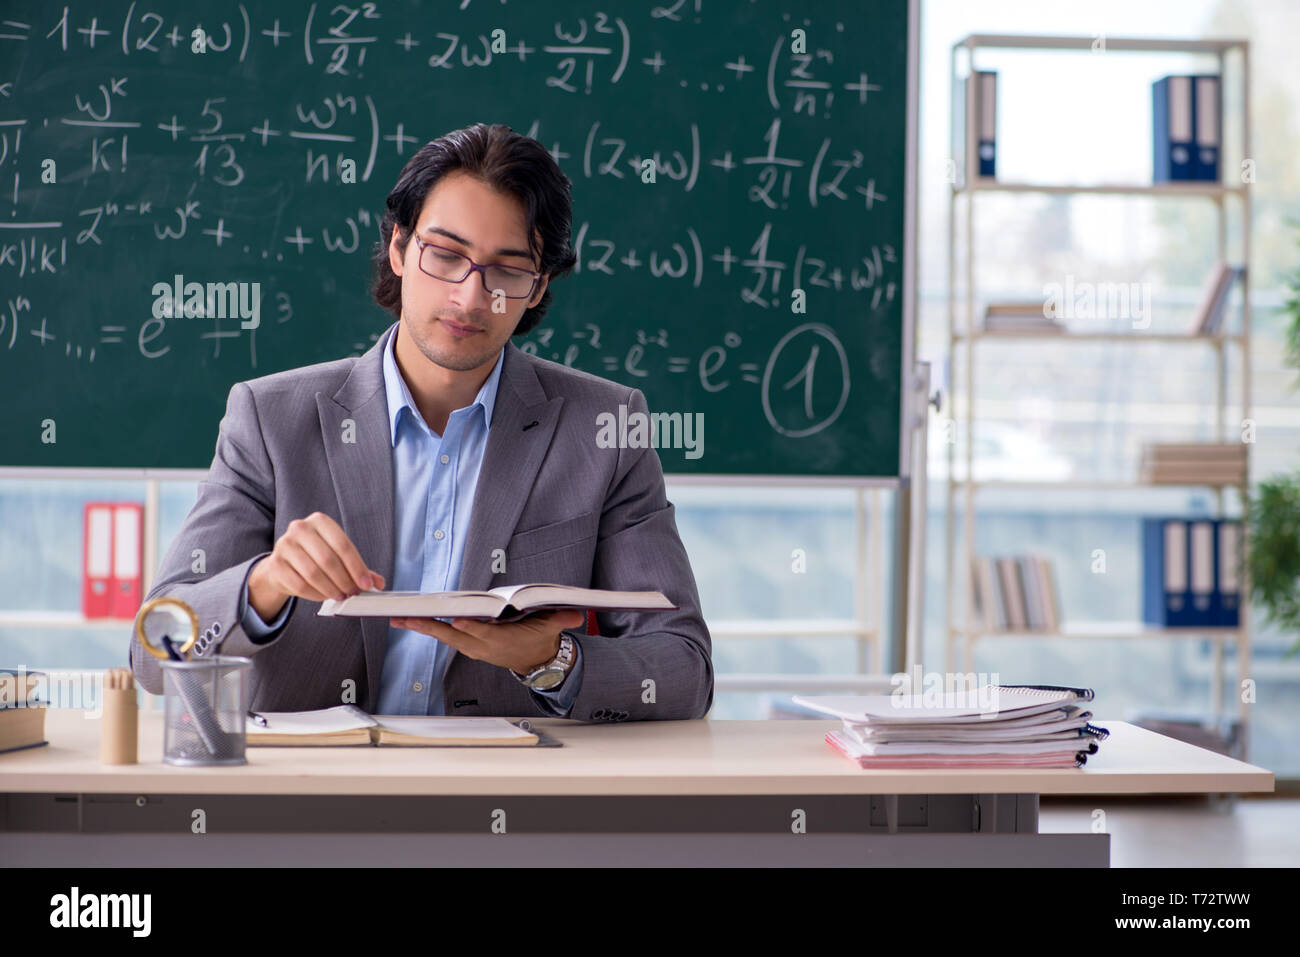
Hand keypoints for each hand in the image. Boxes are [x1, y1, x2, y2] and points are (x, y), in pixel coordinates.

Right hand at [248, 511, 384, 618]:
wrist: (283, 564)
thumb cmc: (315, 557)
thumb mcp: (337, 556)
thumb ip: (358, 568)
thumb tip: (379, 583)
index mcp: (320, 521)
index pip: (343, 545)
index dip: (357, 567)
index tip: (367, 584)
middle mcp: (300, 528)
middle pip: (328, 560)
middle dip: (344, 580)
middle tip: (353, 593)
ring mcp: (284, 545)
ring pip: (313, 574)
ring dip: (331, 589)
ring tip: (340, 596)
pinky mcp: (275, 564)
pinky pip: (300, 585)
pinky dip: (315, 594)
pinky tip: (323, 596)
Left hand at [390, 608, 585, 674]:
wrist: (535, 662)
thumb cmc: (540, 639)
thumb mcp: (552, 627)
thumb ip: (561, 619)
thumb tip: (576, 613)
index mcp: (502, 641)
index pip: (483, 634)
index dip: (470, 628)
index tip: (455, 622)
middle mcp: (482, 646)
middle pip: (453, 636)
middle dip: (429, 627)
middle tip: (406, 618)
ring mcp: (472, 648)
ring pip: (443, 637)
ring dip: (421, 627)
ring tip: (398, 618)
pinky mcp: (467, 646)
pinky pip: (444, 636)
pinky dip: (427, 628)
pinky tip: (411, 620)